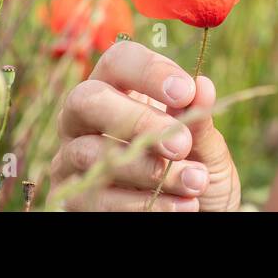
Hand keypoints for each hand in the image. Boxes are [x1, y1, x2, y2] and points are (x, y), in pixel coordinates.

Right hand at [50, 40, 240, 210]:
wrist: (197, 216)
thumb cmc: (196, 170)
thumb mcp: (207, 146)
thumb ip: (199, 120)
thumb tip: (203, 86)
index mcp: (119, 90)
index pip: (118, 60)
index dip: (149, 71)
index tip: (186, 92)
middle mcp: (85, 119)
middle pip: (87, 100)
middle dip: (136, 120)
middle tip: (181, 145)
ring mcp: (71, 158)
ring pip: (92, 154)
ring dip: (148, 170)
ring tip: (194, 182)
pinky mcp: (71, 199)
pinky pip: (98, 198)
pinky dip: (143, 204)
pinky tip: (179, 206)